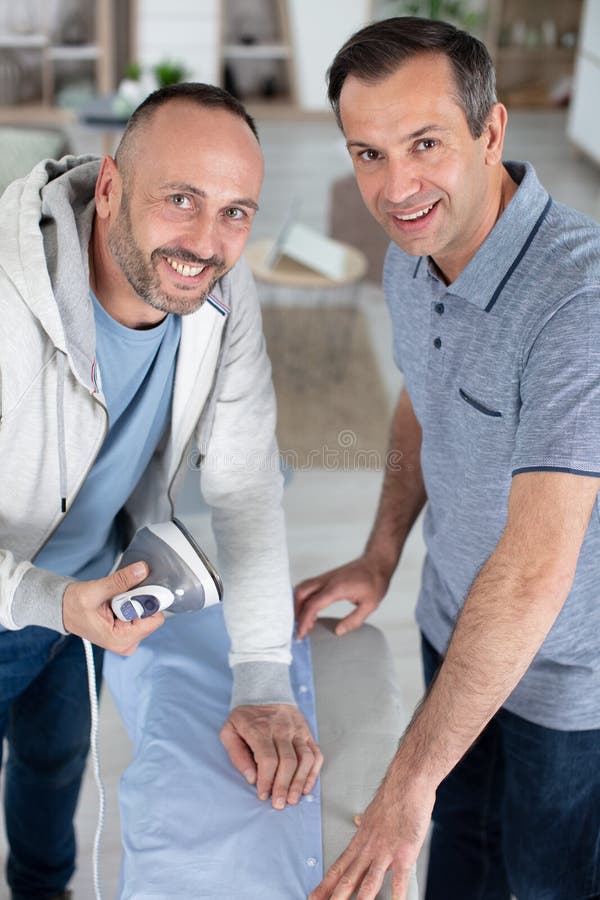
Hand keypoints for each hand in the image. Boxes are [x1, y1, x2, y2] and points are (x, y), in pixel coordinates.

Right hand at [63, 561, 164, 653]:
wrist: (63, 609)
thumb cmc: (74, 605)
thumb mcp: (95, 591)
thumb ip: (121, 581)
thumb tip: (143, 570)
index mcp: (121, 640)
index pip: (155, 620)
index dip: (148, 602)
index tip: (134, 591)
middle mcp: (128, 643)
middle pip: (152, 615)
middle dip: (138, 600)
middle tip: (118, 596)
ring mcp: (129, 638)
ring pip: (147, 612)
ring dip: (134, 600)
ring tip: (113, 601)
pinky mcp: (128, 631)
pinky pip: (141, 612)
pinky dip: (131, 602)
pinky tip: (115, 602)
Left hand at [220, 704, 322, 808]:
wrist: (265, 692)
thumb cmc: (245, 717)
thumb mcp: (229, 731)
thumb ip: (236, 754)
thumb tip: (251, 777)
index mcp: (259, 729)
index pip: (268, 759)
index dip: (266, 780)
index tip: (263, 795)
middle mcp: (281, 729)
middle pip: (288, 762)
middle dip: (283, 786)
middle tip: (279, 804)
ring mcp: (296, 730)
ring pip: (305, 758)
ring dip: (300, 782)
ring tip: (293, 799)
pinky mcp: (306, 732)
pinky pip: (315, 753)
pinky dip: (313, 772)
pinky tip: (307, 786)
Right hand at [294, 555, 390, 638]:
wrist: (376, 562)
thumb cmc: (375, 581)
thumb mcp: (370, 605)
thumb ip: (353, 620)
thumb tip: (338, 632)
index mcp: (336, 588)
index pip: (312, 605)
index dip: (304, 621)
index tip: (301, 634)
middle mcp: (327, 580)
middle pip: (301, 594)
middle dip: (296, 612)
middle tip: (300, 628)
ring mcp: (325, 577)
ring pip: (302, 588)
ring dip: (298, 604)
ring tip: (305, 622)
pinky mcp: (326, 577)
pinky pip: (308, 587)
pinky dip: (304, 599)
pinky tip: (312, 611)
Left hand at [309, 772, 433, 899]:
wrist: (406, 782)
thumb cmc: (392, 796)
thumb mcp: (372, 810)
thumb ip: (364, 821)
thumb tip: (356, 820)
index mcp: (361, 840)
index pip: (339, 867)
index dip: (325, 884)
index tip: (313, 897)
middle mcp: (369, 848)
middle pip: (348, 878)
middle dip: (334, 897)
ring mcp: (386, 852)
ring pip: (368, 882)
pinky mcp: (404, 853)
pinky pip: (399, 880)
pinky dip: (396, 896)